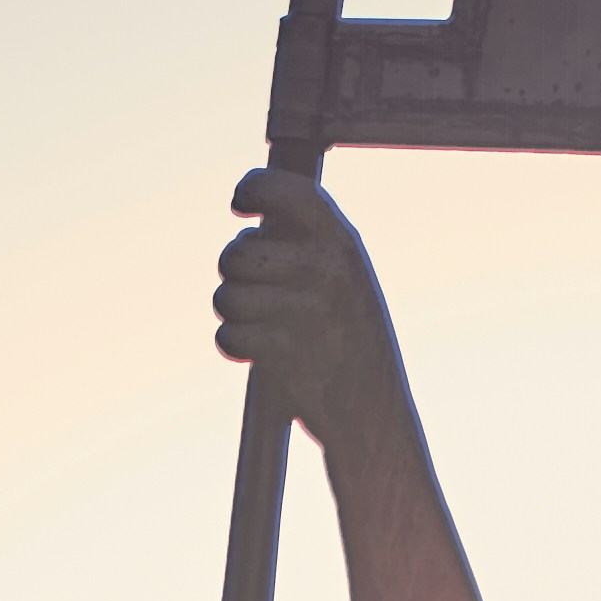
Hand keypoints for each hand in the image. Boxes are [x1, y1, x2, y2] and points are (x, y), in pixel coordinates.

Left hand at [211, 161, 400, 431]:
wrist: (373, 412)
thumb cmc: (353, 342)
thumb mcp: (347, 279)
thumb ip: (308, 246)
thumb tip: (254, 225)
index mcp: (342, 242)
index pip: (284, 190)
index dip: (252, 188)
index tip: (240, 205)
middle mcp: (325, 268)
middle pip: (237, 253)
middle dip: (233, 273)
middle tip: (250, 289)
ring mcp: (304, 309)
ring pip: (226, 293)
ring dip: (231, 311)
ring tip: (258, 324)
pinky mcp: (282, 350)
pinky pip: (227, 333)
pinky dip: (233, 344)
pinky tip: (255, 351)